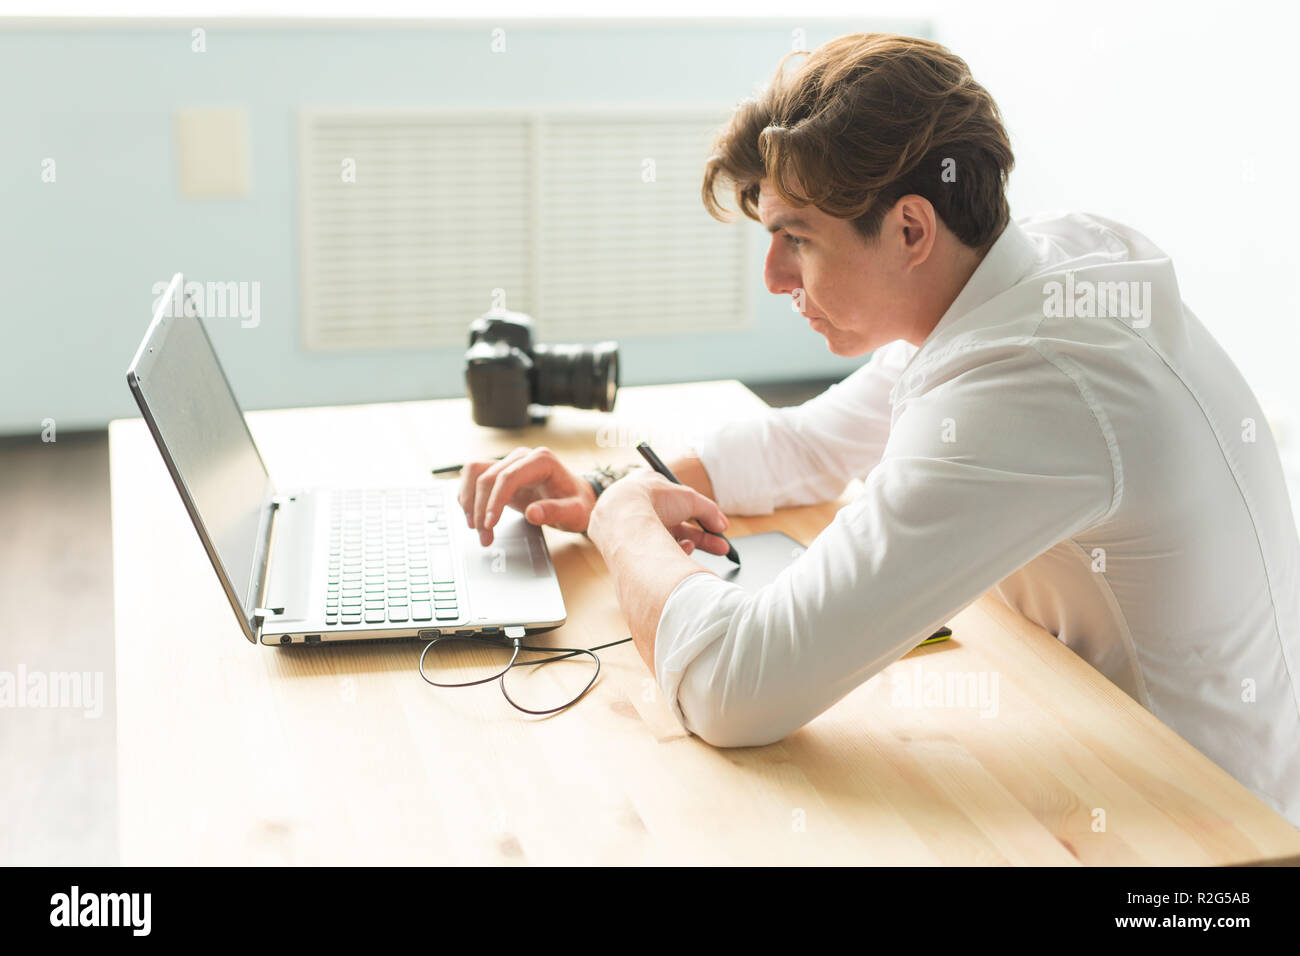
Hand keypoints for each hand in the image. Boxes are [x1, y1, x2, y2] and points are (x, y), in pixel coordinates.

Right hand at [458, 446, 596, 546]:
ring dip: (469, 500)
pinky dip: (469, 496)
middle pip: (488, 476)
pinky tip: (474, 516)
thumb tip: (533, 513)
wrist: (576, 498)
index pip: (508, 477)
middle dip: (480, 508)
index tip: (489, 523)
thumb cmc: (577, 503)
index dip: (494, 501)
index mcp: (542, 461)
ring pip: (474, 472)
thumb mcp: (575, 512)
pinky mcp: (501, 472)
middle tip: (484, 535)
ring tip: (475, 527)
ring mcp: (510, 462)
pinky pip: (475, 477)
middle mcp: (522, 457)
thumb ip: (556, 512)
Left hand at [588, 472, 730, 556]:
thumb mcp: (689, 498)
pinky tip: (673, 551)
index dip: (702, 516)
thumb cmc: (653, 499)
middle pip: (678, 527)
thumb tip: (722, 526)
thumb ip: (709, 510)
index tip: (719, 528)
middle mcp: (641, 510)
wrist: (622, 517)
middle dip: (703, 538)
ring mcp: (634, 531)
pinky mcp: (631, 550)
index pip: (681, 504)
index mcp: (651, 490)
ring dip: (687, 545)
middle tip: (723, 548)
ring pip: (668, 543)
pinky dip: (669, 554)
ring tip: (692, 547)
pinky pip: (657, 555)